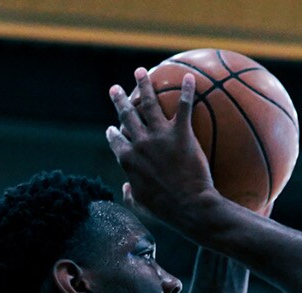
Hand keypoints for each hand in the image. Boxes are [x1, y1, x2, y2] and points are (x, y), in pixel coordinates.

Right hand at [106, 68, 220, 232]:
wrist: (190, 208)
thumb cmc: (167, 212)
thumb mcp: (142, 207)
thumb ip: (131, 196)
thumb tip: (126, 188)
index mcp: (128, 161)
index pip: (116, 142)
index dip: (113, 134)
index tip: (112, 128)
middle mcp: (140, 144)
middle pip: (127, 116)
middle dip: (120, 100)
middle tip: (116, 88)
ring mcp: (160, 137)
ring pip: (149, 103)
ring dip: (143, 85)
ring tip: (140, 71)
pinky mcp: (181, 134)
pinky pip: (184, 107)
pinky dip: (186, 90)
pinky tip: (188, 77)